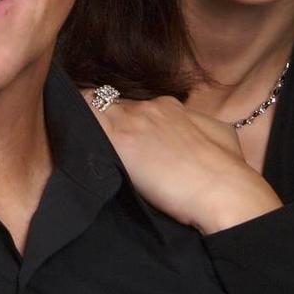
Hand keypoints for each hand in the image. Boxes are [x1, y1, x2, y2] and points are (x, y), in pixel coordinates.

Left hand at [83, 92, 281, 233]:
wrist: (224, 189)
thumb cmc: (229, 170)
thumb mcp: (221, 134)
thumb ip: (199, 126)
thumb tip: (196, 128)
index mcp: (170, 106)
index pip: (135, 105)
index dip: (124, 118)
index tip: (120, 133)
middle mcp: (149, 107)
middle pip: (111, 104)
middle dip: (102, 118)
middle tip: (93, 137)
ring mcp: (133, 121)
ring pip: (94, 107)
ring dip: (86, 120)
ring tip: (71, 135)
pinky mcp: (120, 141)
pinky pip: (86, 120)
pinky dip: (76, 124)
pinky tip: (64, 134)